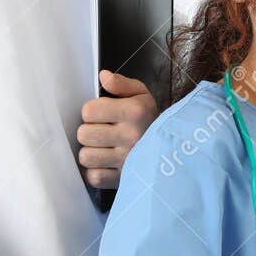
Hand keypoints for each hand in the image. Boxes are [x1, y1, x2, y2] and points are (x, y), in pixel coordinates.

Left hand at [77, 70, 158, 188]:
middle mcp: (131, 136)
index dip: (91, 111)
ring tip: (102, 148)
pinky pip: (94, 177)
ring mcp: (127, 160)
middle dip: (89, 131)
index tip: (101, 114)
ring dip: (90, 152)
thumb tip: (103, 76)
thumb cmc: (149, 119)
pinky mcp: (123, 180)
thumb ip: (121, 83)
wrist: (172, 147)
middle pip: (83, 134)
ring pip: (86, 157)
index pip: (88, 111)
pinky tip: (105, 163)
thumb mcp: (140, 94)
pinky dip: (95, 171)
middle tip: (101, 132)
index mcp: (134, 112)